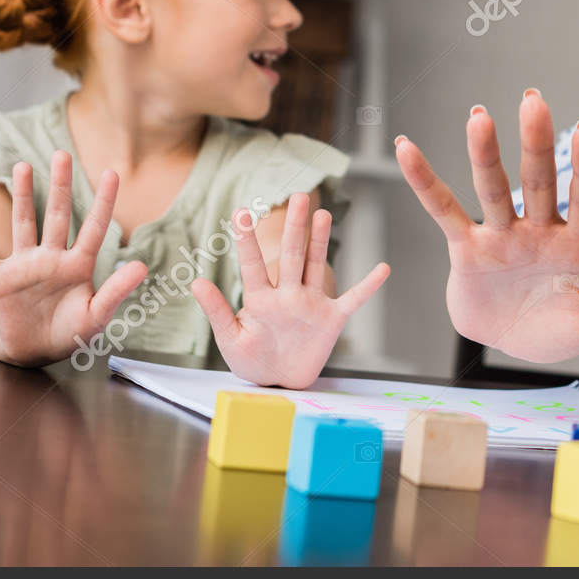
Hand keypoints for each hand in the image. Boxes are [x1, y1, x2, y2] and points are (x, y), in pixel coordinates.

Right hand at [0, 150, 147, 366]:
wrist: (34, 353)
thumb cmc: (69, 333)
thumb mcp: (96, 316)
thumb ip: (116, 292)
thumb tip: (142, 265)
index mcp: (78, 265)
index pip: (95, 227)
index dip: (104, 201)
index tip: (113, 172)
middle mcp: (51, 258)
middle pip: (58, 215)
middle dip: (61, 186)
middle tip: (62, 154)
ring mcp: (24, 266)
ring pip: (24, 224)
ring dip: (24, 196)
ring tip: (23, 166)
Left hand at [190, 191, 389, 388]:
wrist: (278, 383)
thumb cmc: (252, 360)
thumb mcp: (230, 339)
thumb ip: (216, 311)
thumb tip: (195, 282)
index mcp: (261, 300)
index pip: (253, 265)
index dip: (246, 240)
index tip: (241, 211)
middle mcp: (287, 295)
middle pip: (291, 255)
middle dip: (294, 226)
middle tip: (298, 196)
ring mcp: (311, 305)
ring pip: (316, 266)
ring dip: (320, 241)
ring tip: (322, 214)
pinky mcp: (331, 320)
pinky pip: (353, 299)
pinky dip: (368, 286)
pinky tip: (383, 268)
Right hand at [394, 89, 578, 364]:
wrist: (513, 346)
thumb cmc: (559, 330)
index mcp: (577, 243)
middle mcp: (539, 228)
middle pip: (538, 180)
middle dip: (536, 142)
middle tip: (534, 100)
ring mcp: (502, 234)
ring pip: (493, 188)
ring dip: (485, 153)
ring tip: (479, 116)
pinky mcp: (466, 247)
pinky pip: (443, 209)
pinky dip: (424, 180)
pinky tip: (407, 148)